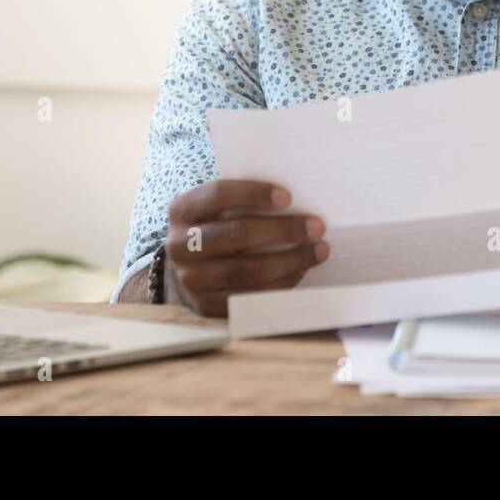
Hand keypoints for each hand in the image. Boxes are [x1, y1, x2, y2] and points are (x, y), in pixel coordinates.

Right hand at [164, 178, 328, 315]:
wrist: (187, 269)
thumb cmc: (216, 227)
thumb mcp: (217, 208)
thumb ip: (244, 201)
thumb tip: (298, 197)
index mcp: (183, 210)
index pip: (219, 194)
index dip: (254, 194)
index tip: (289, 197)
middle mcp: (180, 244)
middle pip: (237, 234)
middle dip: (283, 230)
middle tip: (317, 227)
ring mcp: (190, 278)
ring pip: (246, 270)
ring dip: (290, 260)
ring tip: (319, 250)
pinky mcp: (205, 305)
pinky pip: (248, 297)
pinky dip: (280, 284)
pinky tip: (300, 271)